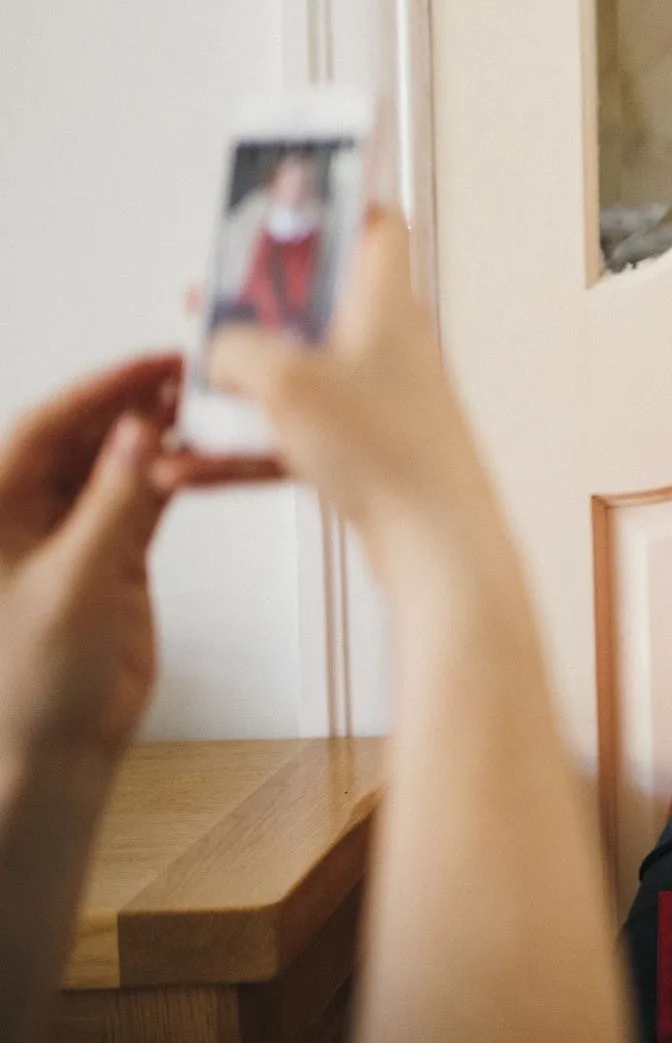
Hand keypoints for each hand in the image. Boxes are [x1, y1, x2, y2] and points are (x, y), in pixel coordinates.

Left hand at [0, 355, 179, 760]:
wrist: (51, 750)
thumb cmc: (30, 680)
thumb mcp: (74, 582)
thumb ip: (112, 504)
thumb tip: (140, 431)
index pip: (45, 427)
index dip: (100, 389)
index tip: (153, 362)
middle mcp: (27, 514)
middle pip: (83, 437)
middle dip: (131, 402)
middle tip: (189, 371)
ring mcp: (71, 536)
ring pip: (116, 465)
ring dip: (155, 435)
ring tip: (202, 402)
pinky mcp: (111, 560)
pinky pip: (142, 501)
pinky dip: (170, 476)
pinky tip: (200, 452)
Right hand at [158, 211, 497, 548]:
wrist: (437, 546)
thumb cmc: (391, 455)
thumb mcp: (285, 381)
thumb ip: (237, 348)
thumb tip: (220, 350)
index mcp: (387, 304)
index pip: (377, 227)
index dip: (336, 205)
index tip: (288, 202)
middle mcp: (391, 347)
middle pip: (320, 303)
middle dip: (257, 305)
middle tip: (210, 306)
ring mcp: (380, 401)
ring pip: (299, 373)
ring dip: (241, 381)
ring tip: (187, 388)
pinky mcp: (369, 452)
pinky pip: (294, 436)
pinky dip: (245, 447)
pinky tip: (190, 467)